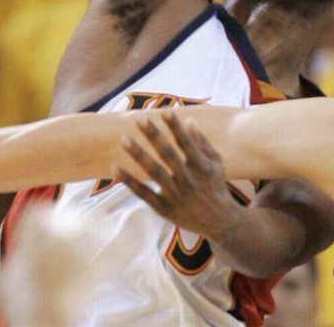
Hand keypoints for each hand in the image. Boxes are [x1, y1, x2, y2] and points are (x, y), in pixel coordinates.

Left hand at [114, 112, 241, 239]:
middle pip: (168, 155)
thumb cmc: (216, 186)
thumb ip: (202, 142)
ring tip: (123, 138)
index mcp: (202, 166)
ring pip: (154, 172)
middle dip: (154, 136)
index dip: (175, 127)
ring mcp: (176, 195)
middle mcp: (189, 180)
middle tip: (140, 119)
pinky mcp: (164, 209)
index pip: (186, 143)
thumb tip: (189, 121)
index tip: (164, 111)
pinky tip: (114, 167)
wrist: (219, 221)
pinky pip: (143, 193)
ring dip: (138, 154)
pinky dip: (129, 181)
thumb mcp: (216, 163)